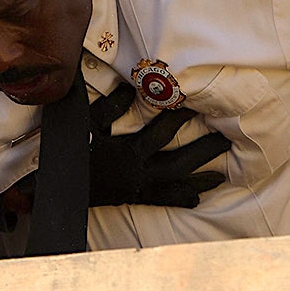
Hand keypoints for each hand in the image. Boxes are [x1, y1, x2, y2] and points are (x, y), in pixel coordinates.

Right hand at [85, 81, 230, 208]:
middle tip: (226, 142)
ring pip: (176, 184)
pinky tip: (197, 198)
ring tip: (222, 175)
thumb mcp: (88, 124)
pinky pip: (163, 201)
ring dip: (200, 179)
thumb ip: (110, 107)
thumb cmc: (75, 151)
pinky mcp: (137, 198)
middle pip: (179, 162)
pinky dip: (181, 199)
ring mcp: (140, 187)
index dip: (180, 118)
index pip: (162, 132)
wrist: (63, 185)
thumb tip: (131, 88)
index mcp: (129, 150)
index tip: (196, 106)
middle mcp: (139, 171)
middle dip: (204, 152)